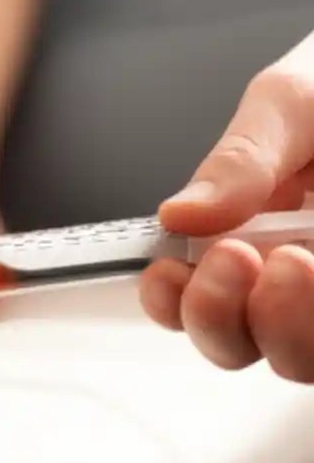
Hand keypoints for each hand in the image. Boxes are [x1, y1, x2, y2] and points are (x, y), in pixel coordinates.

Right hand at [140, 29, 313, 381]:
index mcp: (247, 233)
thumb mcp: (289, 102)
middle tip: (233, 259)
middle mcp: (289, 275)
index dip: (169, 303)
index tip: (166, 275)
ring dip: (282, 328)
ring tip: (293, 262)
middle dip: (219, 318)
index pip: (188, 298)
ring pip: (296, 359)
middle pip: (237, 344)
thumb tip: (178, 214)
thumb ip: (236, 159)